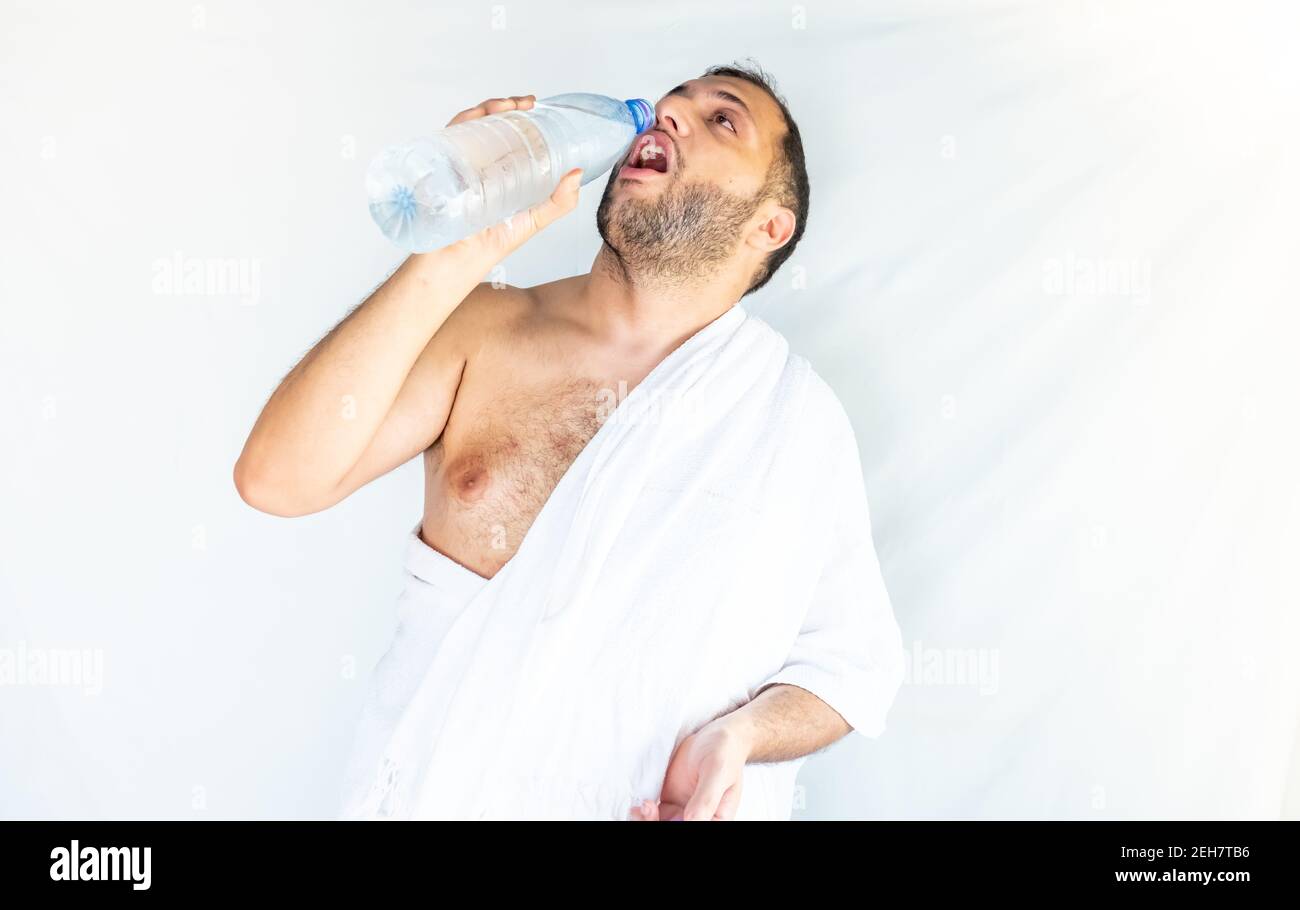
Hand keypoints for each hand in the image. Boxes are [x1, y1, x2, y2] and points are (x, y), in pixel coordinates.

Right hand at [441, 94, 582, 261]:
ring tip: (506, 105)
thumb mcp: (533, 221)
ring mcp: (456, 162)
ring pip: (467, 124)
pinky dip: (462, 122)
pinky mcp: (440, 166)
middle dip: (504, 105)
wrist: (458, 262)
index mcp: (497, 170)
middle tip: (526, 103)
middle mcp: (475, 162)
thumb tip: (578, 173)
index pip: (505, 133)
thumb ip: (559, 202)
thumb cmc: (490, 245)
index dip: (518, 115)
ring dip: (485, 108)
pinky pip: (447, 136)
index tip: (534, 106)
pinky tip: (479, 117)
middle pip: (486, 123)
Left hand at [629, 716, 753, 820]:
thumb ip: (706, 798)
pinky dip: (643, 814)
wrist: (714, 736)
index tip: (673, 815)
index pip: (696, 828)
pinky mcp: (669, 802)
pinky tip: (640, 806)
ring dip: (647, 820)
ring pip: (660, 824)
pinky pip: (653, 815)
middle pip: (673, 829)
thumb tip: (692, 822)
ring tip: (644, 805)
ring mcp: (682, 811)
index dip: (679, 826)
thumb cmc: (724, 752)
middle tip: (649, 808)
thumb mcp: (718, 772)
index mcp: (716, 818)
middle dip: (657, 824)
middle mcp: (699, 818)